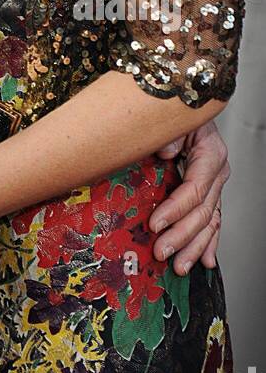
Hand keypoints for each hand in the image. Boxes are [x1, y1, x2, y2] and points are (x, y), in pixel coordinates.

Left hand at [150, 121, 227, 274]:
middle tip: (162, 251)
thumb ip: (171, 133)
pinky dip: (209, 242)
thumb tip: (165, 152)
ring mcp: (216, 184)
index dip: (175, 209)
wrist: (189, 105)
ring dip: (194, 247)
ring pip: (209, 222)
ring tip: (181, 266)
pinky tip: (206, 260)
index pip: (194, 189)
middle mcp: (217, 172)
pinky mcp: (210, 192)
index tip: (155, 224)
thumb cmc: (178, 111)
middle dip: (182, 236)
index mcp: (210, 153)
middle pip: (202, 211)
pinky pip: (212, 221)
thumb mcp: (173, 116)